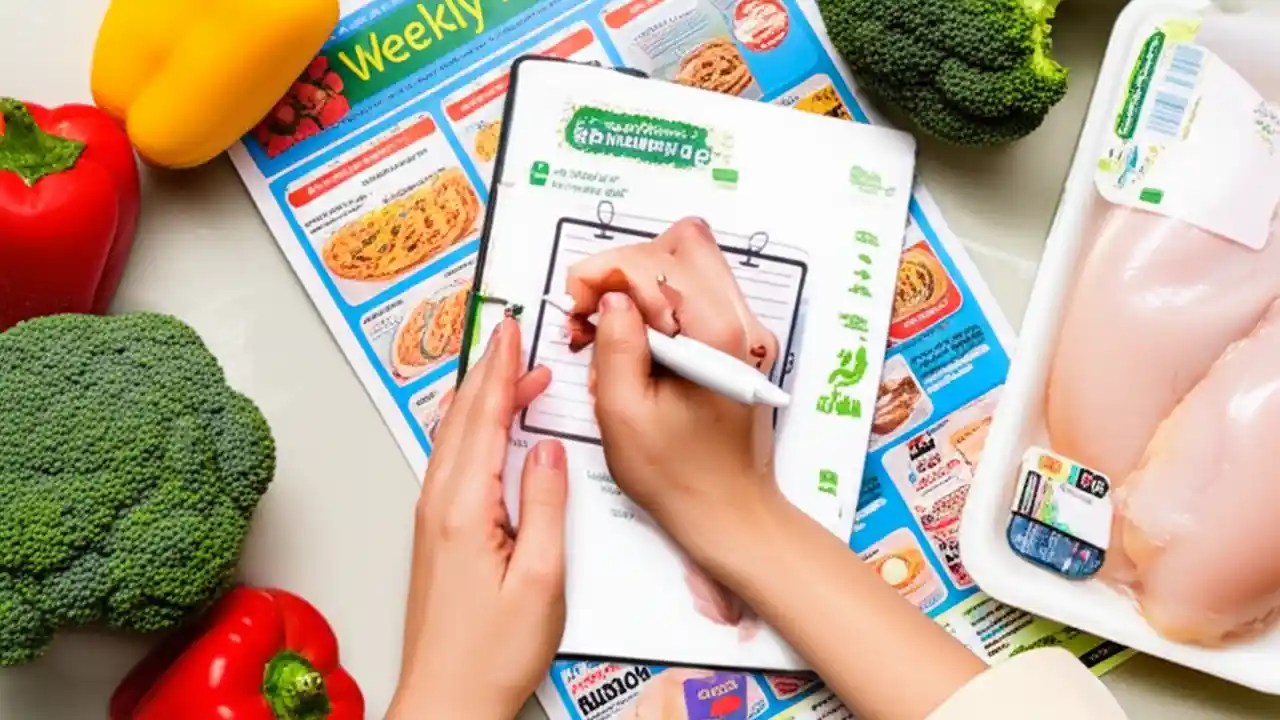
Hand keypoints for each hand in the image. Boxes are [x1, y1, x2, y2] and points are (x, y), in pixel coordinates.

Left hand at [389, 319, 567, 719]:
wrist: (447, 701)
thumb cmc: (491, 654)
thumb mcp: (541, 578)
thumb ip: (545, 505)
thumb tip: (548, 450)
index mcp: (464, 509)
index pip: (484, 418)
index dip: (500, 369)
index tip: (510, 330)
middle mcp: (438, 506)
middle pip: (463, 419)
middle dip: (489, 371)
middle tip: (509, 333)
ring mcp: (431, 520)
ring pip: (453, 438)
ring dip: (480, 399)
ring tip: (506, 372)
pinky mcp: (435, 536)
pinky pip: (450, 461)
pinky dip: (469, 430)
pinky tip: (476, 429)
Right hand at [567, 218, 782, 561]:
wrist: (729, 512)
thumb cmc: (678, 477)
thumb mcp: (625, 414)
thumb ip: (616, 344)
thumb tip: (611, 296)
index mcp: (716, 337)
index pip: (656, 263)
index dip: (607, 271)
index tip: (577, 300)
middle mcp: (741, 323)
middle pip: (681, 245)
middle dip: (625, 268)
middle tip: (590, 309)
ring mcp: (745, 329)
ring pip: (690, 263)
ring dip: (641, 285)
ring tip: (608, 332)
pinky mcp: (738, 341)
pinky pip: (696, 295)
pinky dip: (659, 306)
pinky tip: (634, 346)